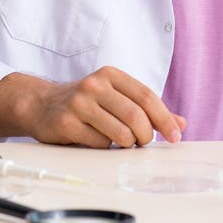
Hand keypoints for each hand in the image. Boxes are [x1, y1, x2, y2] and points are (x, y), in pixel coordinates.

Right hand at [32, 66, 186, 147]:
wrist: (42, 105)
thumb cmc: (86, 102)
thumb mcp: (116, 96)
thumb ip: (147, 109)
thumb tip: (180, 124)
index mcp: (111, 75)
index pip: (146, 96)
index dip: (164, 118)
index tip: (175, 136)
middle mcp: (96, 85)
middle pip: (135, 115)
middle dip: (146, 135)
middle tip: (144, 143)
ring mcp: (80, 103)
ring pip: (120, 133)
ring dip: (128, 144)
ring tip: (124, 143)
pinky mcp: (67, 122)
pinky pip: (99, 144)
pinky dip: (106, 148)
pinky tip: (99, 141)